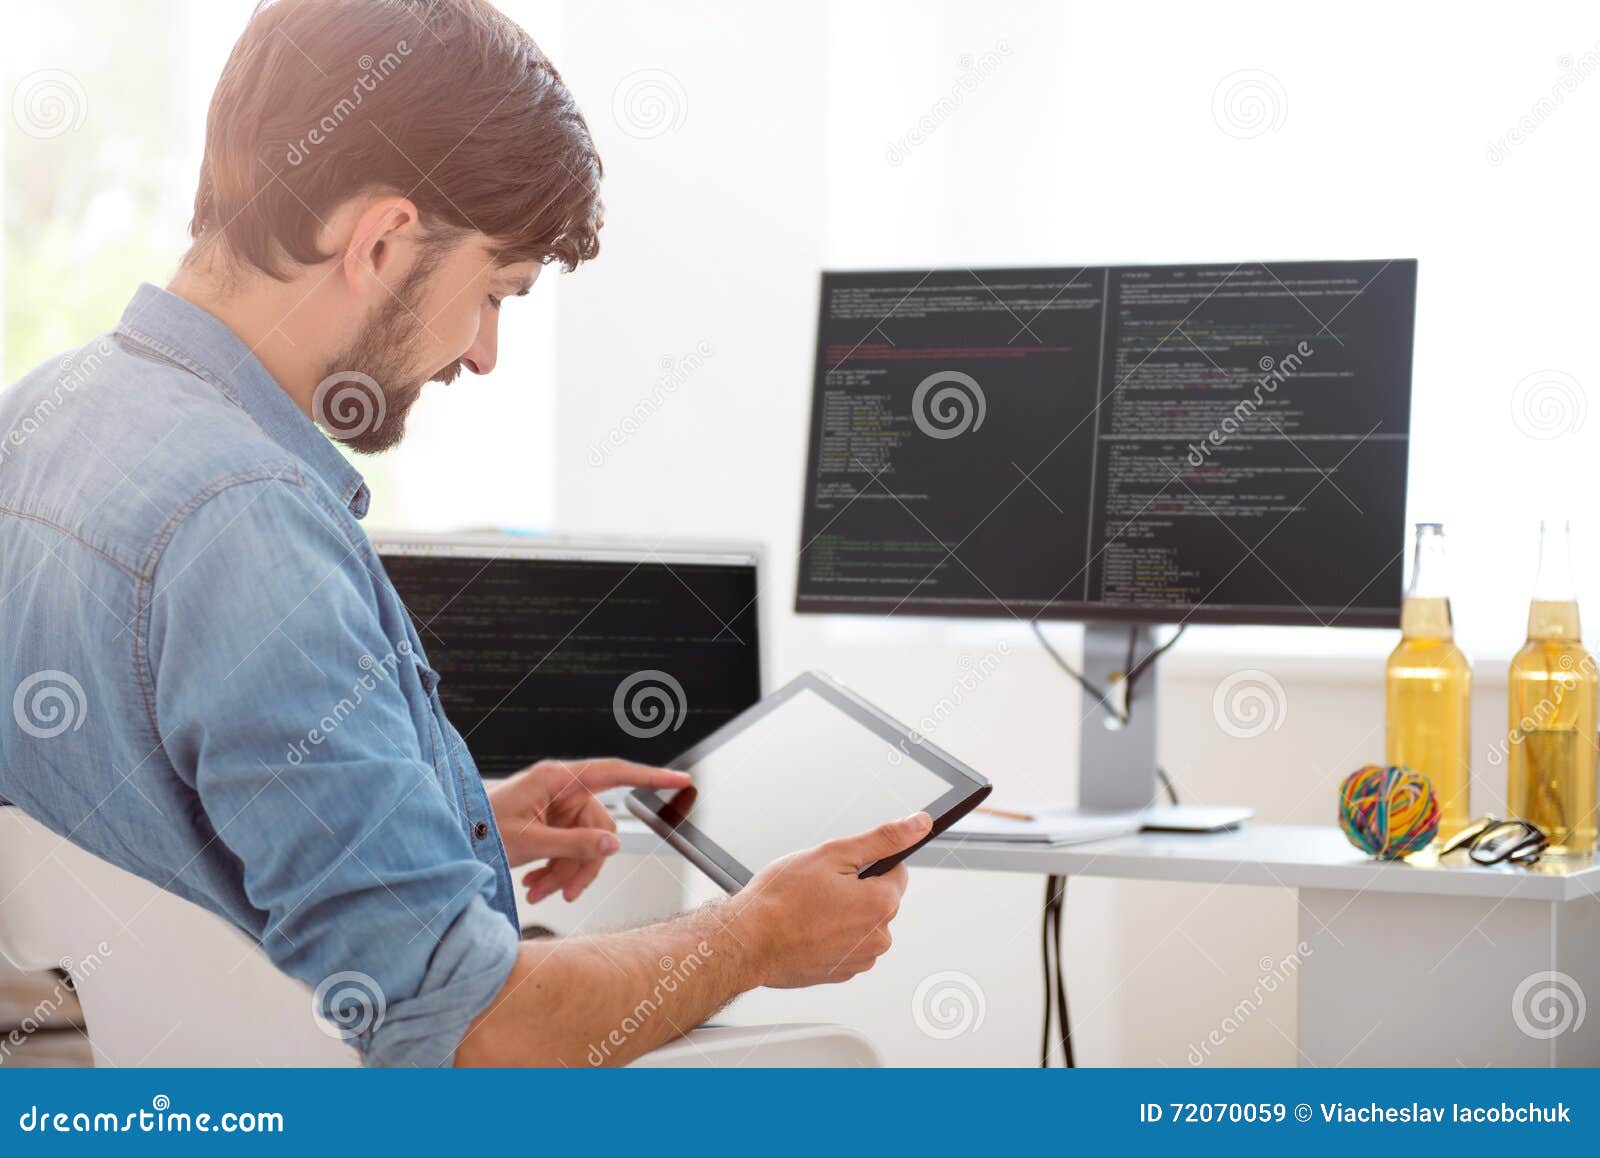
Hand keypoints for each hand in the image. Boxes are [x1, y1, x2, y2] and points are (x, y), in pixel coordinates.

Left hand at [488, 758, 690, 903]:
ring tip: (538, 892)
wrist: (452, 840)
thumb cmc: (479, 828)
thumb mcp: (528, 841)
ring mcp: (555, 807)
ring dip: (564, 873)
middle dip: (582, 864)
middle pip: (599, 826)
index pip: (615, 772)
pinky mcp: (549, 824)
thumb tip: (613, 842)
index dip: (650, 776)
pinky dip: (555, 871)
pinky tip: (535, 886)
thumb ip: (574, 843)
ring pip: (585, 843)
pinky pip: (569, 848)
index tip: (680, 780)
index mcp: (557, 779)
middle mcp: (560, 789)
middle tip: (565, 892)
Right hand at [728, 811, 930, 987]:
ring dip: (842, 913)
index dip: (866, 863)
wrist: (746, 943)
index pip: (896, 870)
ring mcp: (860, 960)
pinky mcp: (842, 973)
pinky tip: (805, 929)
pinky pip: (847, 943)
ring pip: (862, 922)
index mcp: (882, 904)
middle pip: (879, 898)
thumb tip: (918, 824)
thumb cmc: (780, 899)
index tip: (840, 869)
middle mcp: (879, 938)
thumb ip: (882, 839)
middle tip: (817, 888)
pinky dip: (830, 934)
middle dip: (854, 888)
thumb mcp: (833, 853)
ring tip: (808, 910)